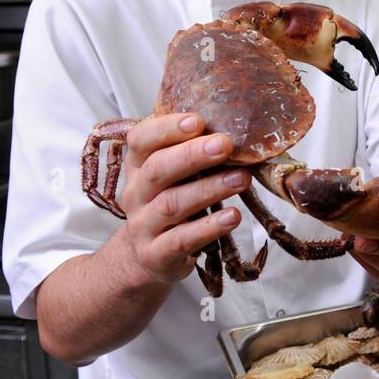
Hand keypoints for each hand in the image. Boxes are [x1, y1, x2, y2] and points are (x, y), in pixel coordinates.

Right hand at [116, 113, 250, 287]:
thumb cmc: (169, 202)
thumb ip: (192, 153)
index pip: (141, 140)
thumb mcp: (172, 176)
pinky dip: (209, 227)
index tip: (198, 121)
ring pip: (172, 204)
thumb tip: (238, 126)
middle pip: (157, 169)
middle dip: (192, 155)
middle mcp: (136, 193)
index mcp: (138, 166)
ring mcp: (143, 226)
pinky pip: (182, 239)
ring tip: (242, 178)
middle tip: (225, 144)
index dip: (167, 129)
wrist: (147, 257)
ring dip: (209, 189)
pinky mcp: (157, 254)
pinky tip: (233, 216)